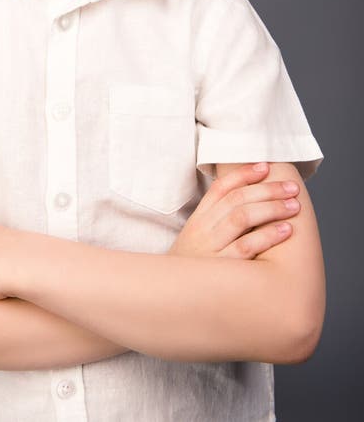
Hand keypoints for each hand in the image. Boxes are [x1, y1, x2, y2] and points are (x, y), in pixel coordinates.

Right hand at [168, 162, 300, 259]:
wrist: (172, 300)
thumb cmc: (194, 269)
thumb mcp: (197, 240)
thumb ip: (217, 220)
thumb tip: (250, 201)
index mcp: (198, 219)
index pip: (220, 188)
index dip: (244, 174)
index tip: (266, 166)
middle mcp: (202, 229)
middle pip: (236, 199)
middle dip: (267, 189)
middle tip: (292, 188)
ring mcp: (210, 248)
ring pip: (241, 217)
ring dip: (271, 208)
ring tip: (294, 206)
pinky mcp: (221, 269)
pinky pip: (246, 247)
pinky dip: (267, 235)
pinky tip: (286, 230)